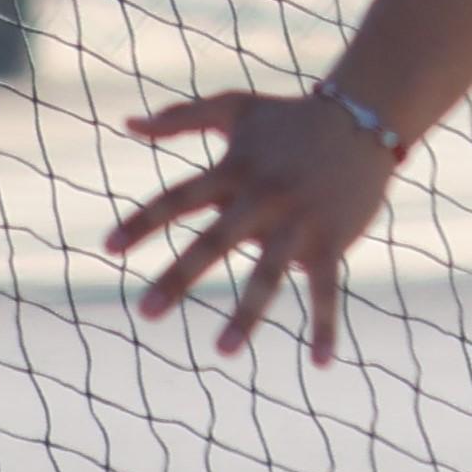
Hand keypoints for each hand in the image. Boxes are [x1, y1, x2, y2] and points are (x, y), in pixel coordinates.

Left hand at [105, 92, 401, 365]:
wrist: (362, 119)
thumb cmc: (290, 116)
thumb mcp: (234, 108)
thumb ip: (180, 117)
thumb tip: (127, 123)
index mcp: (234, 171)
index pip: (179, 198)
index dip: (143, 222)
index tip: (108, 249)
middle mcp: (263, 199)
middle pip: (215, 241)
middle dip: (179, 276)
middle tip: (145, 312)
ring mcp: (298, 222)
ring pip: (269, 275)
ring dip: (246, 315)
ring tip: (221, 352)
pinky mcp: (330, 241)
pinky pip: (327, 289)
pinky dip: (325, 325)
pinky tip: (321, 363)